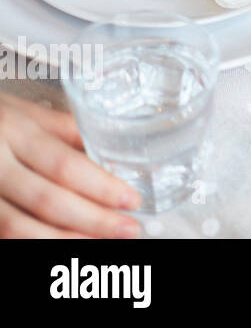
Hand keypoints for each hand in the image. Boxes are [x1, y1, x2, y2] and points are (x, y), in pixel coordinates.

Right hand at [0, 94, 140, 237]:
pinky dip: (29, 243)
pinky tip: (59, 246)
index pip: (64, 165)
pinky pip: (0, 233)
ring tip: (100, 245)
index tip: (132, 200)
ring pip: (18, 227)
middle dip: (92, 220)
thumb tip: (110, 147)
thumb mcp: (22, 109)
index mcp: (14, 131)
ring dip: (63, 240)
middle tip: (128, 230)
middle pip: (47, 200)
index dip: (101, 187)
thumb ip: (63, 129)